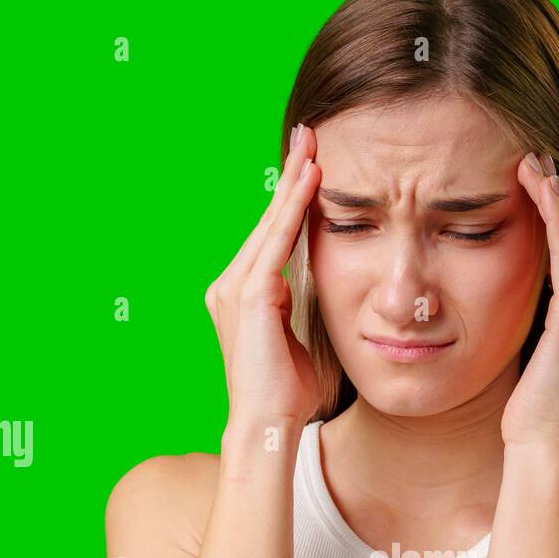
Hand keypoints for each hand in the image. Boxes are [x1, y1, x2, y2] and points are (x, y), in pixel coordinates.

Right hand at [205, 124, 322, 428]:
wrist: (268, 423)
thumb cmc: (288, 393)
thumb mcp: (300, 340)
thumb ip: (304, 310)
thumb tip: (328, 295)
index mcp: (244, 294)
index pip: (273, 236)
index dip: (292, 200)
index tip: (310, 165)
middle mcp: (230, 284)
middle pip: (268, 220)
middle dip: (290, 176)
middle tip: (309, 134)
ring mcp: (235, 288)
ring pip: (271, 224)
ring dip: (293, 182)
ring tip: (313, 145)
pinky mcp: (250, 295)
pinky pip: (277, 242)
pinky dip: (294, 209)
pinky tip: (312, 180)